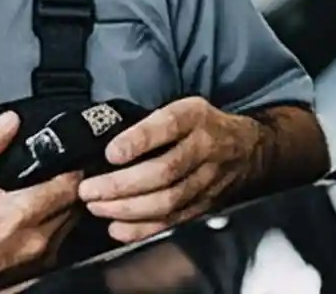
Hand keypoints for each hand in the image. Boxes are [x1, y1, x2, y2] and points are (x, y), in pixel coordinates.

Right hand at [0, 111, 83, 292]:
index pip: (71, 185)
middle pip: (76, 204)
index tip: (66, 159)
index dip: (72, 167)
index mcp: (22, 212)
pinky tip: (34, 218)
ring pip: (71, 224)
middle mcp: (37, 237)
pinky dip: (54, 227)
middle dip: (69, 186)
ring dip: (63, 207)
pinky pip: (60, 241)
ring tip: (43, 194)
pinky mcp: (39, 270)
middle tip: (55, 173)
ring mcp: (41, 257)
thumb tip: (9, 121)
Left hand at [77, 97, 261, 243]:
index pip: (167, 126)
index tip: (110, 153)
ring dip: (126, 208)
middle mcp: (203, 148)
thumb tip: (98, 137)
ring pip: (167, 201)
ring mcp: (206, 180)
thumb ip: (148, 121)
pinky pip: (172, 222)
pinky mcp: (205, 206)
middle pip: (163, 172)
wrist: (247, 148)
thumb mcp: (180, 107)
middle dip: (120, 185)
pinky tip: (117, 228)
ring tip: (96, 206)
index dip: (138, 140)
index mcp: (194, 116)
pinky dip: (142, 229)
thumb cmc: (200, 125)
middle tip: (89, 189)